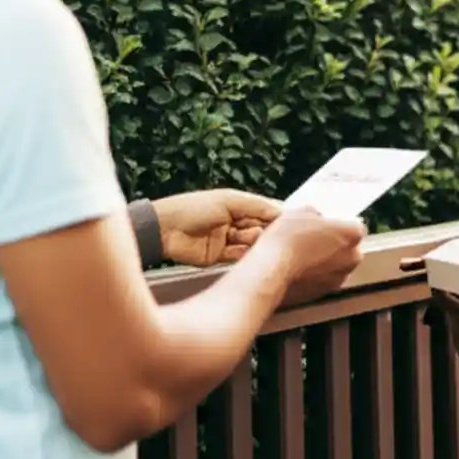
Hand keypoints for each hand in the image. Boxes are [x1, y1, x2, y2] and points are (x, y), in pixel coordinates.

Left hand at [152, 189, 281, 266]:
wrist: (164, 230)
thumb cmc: (193, 208)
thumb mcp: (228, 201)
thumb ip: (256, 206)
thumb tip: (282, 210)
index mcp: (236, 204)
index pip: (264, 210)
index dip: (278, 216)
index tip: (294, 222)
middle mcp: (234, 221)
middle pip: (260, 228)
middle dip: (268, 230)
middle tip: (276, 234)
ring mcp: (227, 239)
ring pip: (251, 243)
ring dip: (254, 242)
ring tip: (250, 237)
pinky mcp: (219, 256)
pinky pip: (239, 256)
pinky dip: (245, 255)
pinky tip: (249, 252)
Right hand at [256, 207, 365, 306]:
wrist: (270, 271)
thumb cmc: (287, 240)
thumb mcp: (300, 212)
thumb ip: (315, 213)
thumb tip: (313, 217)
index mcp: (352, 234)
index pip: (354, 225)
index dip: (338, 223)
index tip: (325, 223)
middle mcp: (351, 258)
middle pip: (347, 247)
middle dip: (333, 243)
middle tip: (311, 237)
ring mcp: (338, 278)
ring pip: (335, 265)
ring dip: (323, 261)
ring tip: (300, 254)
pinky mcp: (323, 294)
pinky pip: (322, 280)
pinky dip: (313, 275)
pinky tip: (296, 268)